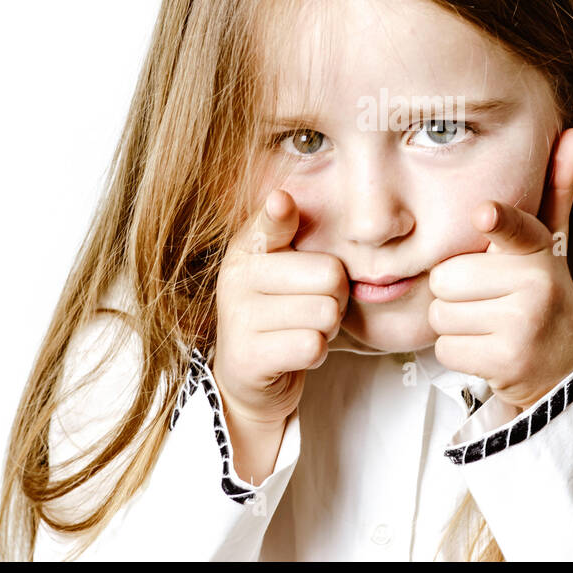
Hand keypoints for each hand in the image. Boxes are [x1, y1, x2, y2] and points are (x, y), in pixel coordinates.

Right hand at [212, 188, 349, 429]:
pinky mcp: (248, 356)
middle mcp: (236, 276)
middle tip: (313, 307)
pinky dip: (317, 353)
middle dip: (336, 297)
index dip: (281, 212)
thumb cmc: (281, 312)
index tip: (282, 203)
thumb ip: (295, 234)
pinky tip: (296, 351)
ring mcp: (237, 317)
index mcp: (248, 246)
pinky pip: (313, 345)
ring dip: (327, 328)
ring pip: (326, 312)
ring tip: (303, 328)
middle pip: (330, 274)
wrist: (250, 377)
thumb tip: (281, 196)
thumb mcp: (285, 267)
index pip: (273, 221)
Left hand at [426, 128, 572, 412]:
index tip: (484, 213)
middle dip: (456, 291)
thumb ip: (555, 190)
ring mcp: (523, 326)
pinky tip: (489, 350)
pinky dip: (459, 352)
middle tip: (490, 300)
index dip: (498, 220)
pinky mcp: (507, 361)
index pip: (517, 229)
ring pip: (441, 313)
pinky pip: (446, 347)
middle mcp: (537, 286)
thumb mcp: (550, 246)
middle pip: (446, 276)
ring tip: (491, 325)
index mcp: (540, 251)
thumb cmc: (543, 298)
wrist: (566, 371)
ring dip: (456, 323)